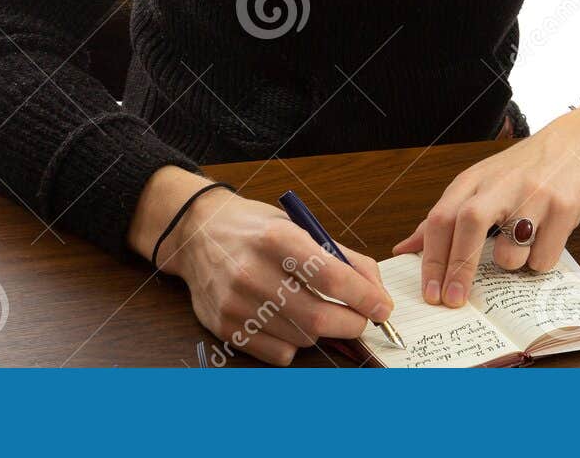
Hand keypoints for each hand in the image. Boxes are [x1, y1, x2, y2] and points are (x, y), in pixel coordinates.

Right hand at [129, 169, 395, 365]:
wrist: (197, 234)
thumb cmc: (256, 229)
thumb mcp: (299, 226)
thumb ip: (341, 256)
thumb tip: (377, 291)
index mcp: (276, 238)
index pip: (331, 276)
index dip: (364, 297)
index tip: (382, 307)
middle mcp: (251, 271)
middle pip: (318, 316)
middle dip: (352, 323)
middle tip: (361, 318)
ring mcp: (235, 303)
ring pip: (301, 339)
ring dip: (322, 331)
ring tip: (318, 310)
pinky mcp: (224, 327)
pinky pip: (278, 354)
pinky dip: (294, 344)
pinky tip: (288, 321)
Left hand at [390, 97, 579, 307]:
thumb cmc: (524, 169)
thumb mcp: (480, 184)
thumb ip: (445, 217)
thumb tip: (403, 249)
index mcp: (473, 180)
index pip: (440, 218)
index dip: (431, 259)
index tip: (429, 293)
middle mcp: (500, 184)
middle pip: (468, 226)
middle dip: (458, 268)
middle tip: (453, 301)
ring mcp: (533, 195)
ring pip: (510, 251)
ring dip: (510, 264)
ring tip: (520, 248)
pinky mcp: (563, 208)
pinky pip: (544, 257)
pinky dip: (540, 261)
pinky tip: (545, 241)